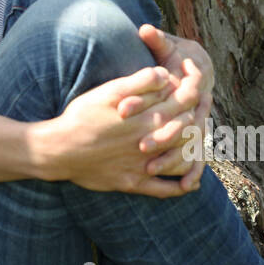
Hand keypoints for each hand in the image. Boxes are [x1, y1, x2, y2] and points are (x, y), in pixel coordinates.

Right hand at [42, 64, 202, 197]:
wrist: (58, 150)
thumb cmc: (81, 116)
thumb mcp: (108, 92)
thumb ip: (139, 82)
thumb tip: (166, 75)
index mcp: (146, 118)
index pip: (183, 103)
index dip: (194, 90)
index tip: (198, 84)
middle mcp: (151, 143)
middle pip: (189, 130)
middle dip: (200, 117)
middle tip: (204, 109)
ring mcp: (143, 166)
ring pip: (183, 160)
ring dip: (196, 150)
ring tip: (200, 140)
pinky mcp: (134, 183)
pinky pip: (165, 190)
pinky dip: (182, 186)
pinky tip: (190, 181)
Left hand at [136, 24, 214, 190]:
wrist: (199, 67)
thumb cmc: (175, 57)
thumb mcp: (168, 48)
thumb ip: (158, 40)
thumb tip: (146, 28)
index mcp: (190, 81)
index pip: (171, 93)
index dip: (146, 100)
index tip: (121, 108)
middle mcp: (198, 103)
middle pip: (183, 123)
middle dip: (160, 135)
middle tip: (137, 145)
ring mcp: (200, 121)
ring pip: (190, 144)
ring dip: (173, 157)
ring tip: (150, 169)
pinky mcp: (198, 135)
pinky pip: (199, 157)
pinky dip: (194, 171)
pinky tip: (184, 187)